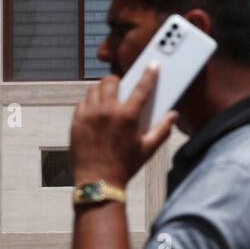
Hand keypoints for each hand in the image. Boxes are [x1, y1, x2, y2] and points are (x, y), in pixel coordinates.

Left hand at [70, 64, 176, 187]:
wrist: (98, 182)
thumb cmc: (125, 166)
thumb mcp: (148, 149)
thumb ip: (162, 129)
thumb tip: (173, 115)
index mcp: (127, 116)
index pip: (141, 88)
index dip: (149, 74)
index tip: (153, 66)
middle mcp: (107, 112)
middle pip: (111, 81)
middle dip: (118, 81)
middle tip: (122, 86)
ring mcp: (88, 116)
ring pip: (93, 90)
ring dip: (102, 90)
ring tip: (108, 97)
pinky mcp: (76, 122)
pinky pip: (82, 103)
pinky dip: (89, 102)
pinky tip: (95, 109)